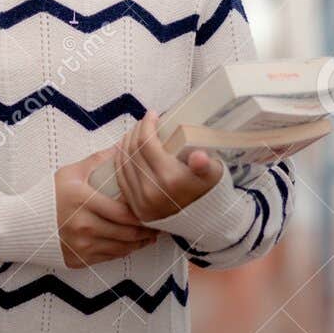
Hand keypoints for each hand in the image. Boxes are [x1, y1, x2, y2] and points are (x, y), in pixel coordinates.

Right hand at [53, 149, 160, 268]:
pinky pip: (110, 257)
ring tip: (150, 235)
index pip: (123, 212)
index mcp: (82, 200)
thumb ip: (98, 161)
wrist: (25, 223)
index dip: (144, 213)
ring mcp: (80, 245)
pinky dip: (124, 251)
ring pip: (121, 247)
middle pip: (126, 232)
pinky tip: (132, 244)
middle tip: (159, 224)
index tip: (155, 208)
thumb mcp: (70, 173)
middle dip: (147, 230)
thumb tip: (123, 147)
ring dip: (139, 243)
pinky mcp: (79, 259)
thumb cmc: (49, 195)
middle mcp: (82, 225)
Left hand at [113, 110, 223, 224]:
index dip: (147, 124)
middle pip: (133, 150)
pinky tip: (126, 149)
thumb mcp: (213, 173)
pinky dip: (121, 159)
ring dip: (126, 142)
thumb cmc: (208, 188)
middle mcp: (151, 191)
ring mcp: (141, 201)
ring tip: (136, 132)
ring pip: (124, 162)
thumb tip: (198, 157)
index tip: (152, 113)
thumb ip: (204, 163)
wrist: (204, 219)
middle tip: (144, 121)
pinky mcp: (135, 207)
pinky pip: (121, 177)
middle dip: (136, 130)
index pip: (147, 143)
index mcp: (170, 179)